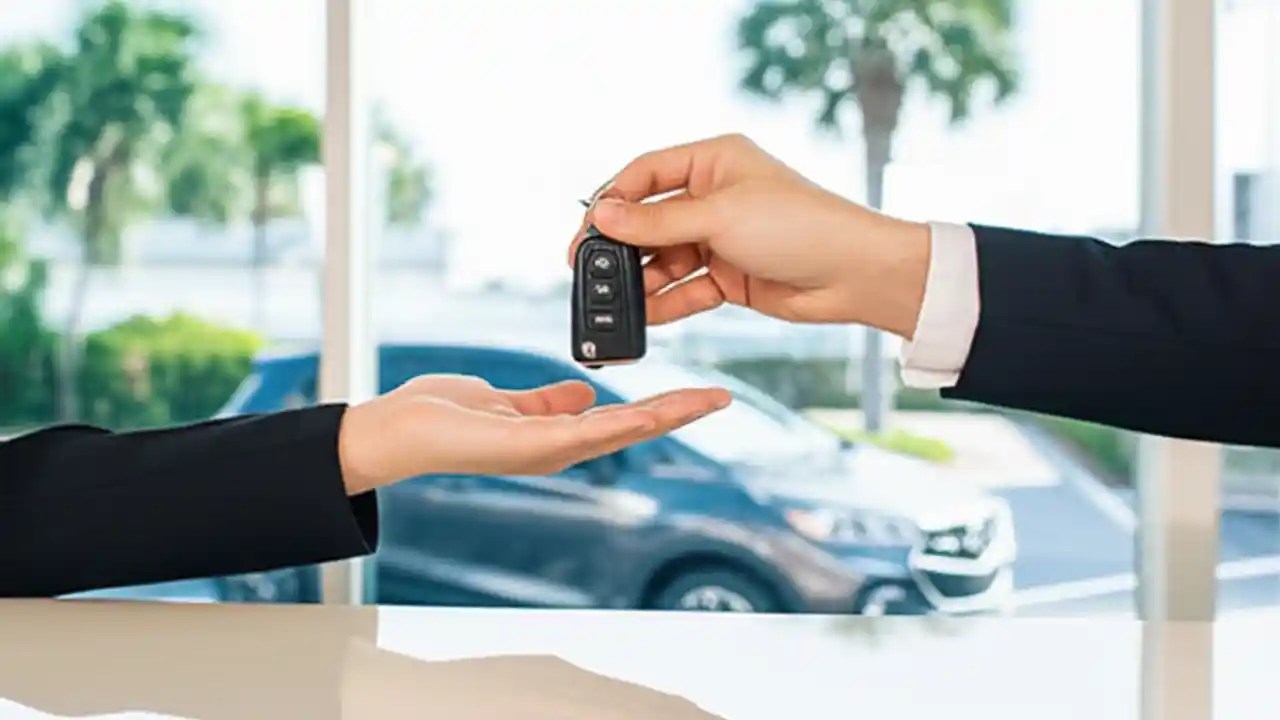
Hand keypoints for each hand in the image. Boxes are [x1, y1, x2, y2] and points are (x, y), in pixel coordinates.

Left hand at [336, 375, 729, 494]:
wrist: (393, 431)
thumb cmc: (441, 417)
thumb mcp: (505, 402)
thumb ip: (546, 401)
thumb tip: (585, 394)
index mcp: (554, 437)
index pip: (621, 420)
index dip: (663, 409)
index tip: (702, 396)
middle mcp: (555, 450)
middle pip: (631, 430)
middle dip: (677, 415)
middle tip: (722, 400)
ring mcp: (541, 451)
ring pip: (615, 433)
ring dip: (660, 418)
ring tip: (700, 402)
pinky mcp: (522, 445)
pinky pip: (578, 433)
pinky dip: (614, 424)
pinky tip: (643, 414)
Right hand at [569, 134, 930, 337]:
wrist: (854, 275)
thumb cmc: (799, 226)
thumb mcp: (719, 218)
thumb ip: (656, 222)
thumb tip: (601, 216)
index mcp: (713, 161)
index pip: (645, 173)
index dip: (612, 200)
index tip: (586, 230)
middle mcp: (714, 196)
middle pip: (650, 220)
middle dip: (622, 247)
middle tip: (589, 272)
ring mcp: (720, 237)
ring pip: (664, 258)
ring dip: (642, 279)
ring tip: (616, 302)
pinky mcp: (728, 275)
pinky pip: (685, 287)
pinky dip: (666, 301)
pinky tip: (646, 315)